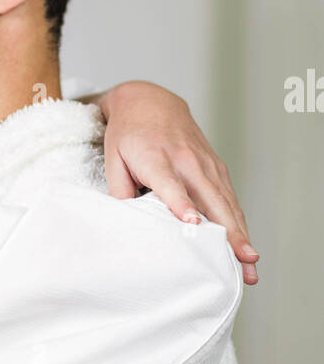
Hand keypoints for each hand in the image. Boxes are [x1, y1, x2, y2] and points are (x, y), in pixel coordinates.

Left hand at [95, 81, 258, 284]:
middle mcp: (187, 161)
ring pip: (227, 202)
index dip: (182, 205)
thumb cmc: (129, 134)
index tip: (193, 225)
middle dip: (228, 233)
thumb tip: (128, 224)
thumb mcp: (113, 159)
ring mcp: (206, 164)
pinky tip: (245, 244)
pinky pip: (230, 198)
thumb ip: (119, 191)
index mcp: (156, 159)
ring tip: (251, 263)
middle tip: (242, 261)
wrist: (150, 101)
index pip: (171, 185)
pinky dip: (239, 221)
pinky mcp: (216, 167)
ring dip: (241, 234)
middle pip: (211, 200)